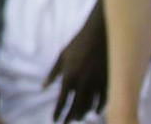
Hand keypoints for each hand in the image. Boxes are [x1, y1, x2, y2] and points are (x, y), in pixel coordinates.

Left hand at [44, 8, 109, 122]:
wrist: (99, 35)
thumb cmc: (78, 44)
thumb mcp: (62, 56)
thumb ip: (53, 73)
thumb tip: (43, 87)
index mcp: (69, 76)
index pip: (62, 100)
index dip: (58, 112)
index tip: (54, 119)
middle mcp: (82, 83)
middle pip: (76, 107)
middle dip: (70, 116)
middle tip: (66, 122)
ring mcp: (96, 84)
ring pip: (90, 105)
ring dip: (83, 113)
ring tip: (77, 117)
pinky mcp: (108, 82)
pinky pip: (103, 101)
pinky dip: (98, 108)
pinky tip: (94, 111)